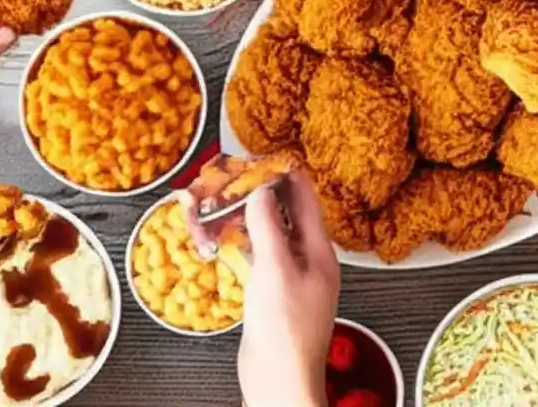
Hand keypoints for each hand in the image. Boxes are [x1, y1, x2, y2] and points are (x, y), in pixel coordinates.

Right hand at [237, 172, 339, 406]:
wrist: (279, 380)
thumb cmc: (285, 330)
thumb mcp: (276, 269)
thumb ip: (268, 226)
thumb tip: (263, 189)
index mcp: (318, 251)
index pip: (305, 199)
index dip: (285, 174)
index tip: (261, 157)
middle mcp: (307, 261)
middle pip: (284, 215)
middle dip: (258, 194)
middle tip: (232, 176)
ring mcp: (289, 278)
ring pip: (266, 236)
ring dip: (244, 218)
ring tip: (219, 200)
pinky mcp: (271, 294)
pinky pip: (256, 258)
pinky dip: (238, 244)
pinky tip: (219, 238)